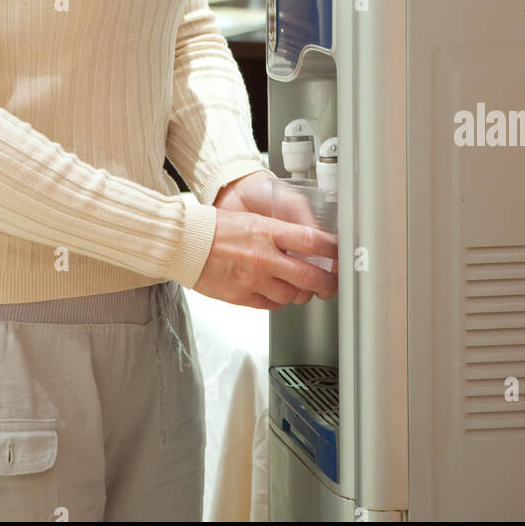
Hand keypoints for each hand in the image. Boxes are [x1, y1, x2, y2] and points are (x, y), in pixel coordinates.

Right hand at [197, 172, 337, 309]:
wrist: (184, 244)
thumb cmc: (215, 229)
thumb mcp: (252, 220)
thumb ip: (278, 234)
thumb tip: (305, 244)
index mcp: (267, 232)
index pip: (312, 241)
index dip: (332, 250)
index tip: (339, 254)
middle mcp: (264, 257)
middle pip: (310, 276)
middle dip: (327, 283)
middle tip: (333, 283)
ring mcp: (253, 279)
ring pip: (292, 295)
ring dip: (301, 293)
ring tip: (301, 287)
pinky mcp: (242, 297)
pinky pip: (271, 305)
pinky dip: (279, 301)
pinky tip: (277, 292)